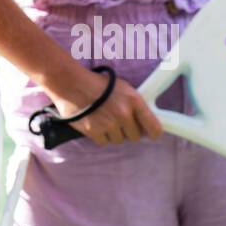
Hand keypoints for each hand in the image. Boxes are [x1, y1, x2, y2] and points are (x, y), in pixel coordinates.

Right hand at [47, 63, 162, 145]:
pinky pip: (104, 142)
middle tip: (119, 120)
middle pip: (135, 137)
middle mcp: (124, 114)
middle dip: (128, 131)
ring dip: (113, 133)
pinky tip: (95, 123)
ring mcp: (109, 124)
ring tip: (104, 119)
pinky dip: (100, 135)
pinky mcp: (95, 132)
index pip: (155, 128)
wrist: (70, 83)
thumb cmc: (97, 83)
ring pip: (119, 140)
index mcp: (134, 101)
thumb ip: (135, 105)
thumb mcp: (122, 87)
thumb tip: (144, 123)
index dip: (152, 132)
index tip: (149, 132)